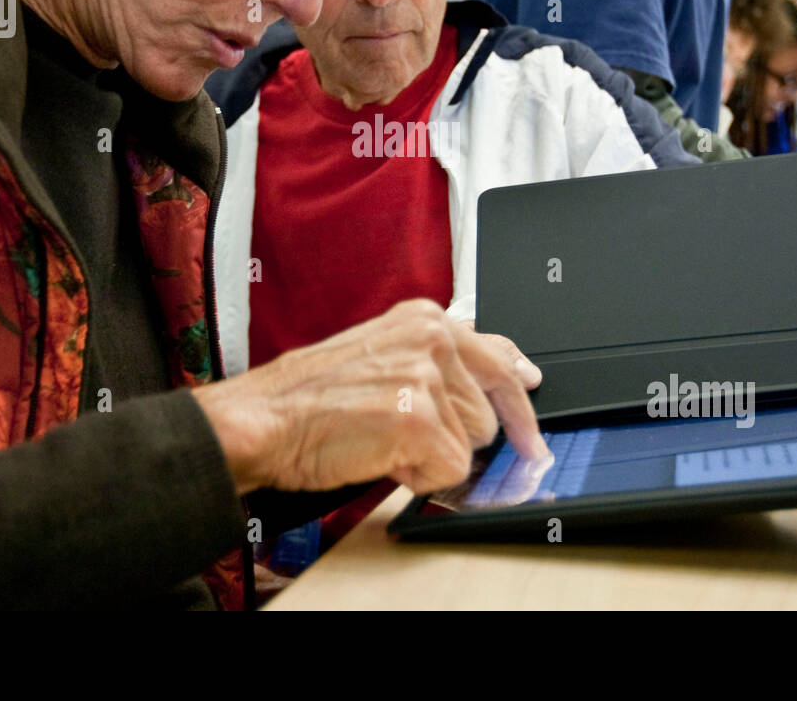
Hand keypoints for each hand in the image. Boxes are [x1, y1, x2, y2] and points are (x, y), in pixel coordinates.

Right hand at [196, 300, 548, 495]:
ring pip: (472, 445)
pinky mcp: (419, 419)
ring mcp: (427, 377)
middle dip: (454, 436)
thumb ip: (435, 358)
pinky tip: (381, 455)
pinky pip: (450, 470)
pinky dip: (417, 476)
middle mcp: (432, 339)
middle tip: (402, 434)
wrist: (262, 419)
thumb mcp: (379, 353)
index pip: (497, 352)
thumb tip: (493, 373)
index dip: (518, 387)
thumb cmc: (309, 396)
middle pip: (488, 413)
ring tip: (382, 438)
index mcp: (423, 319)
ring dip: (432, 455)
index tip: (534, 390)